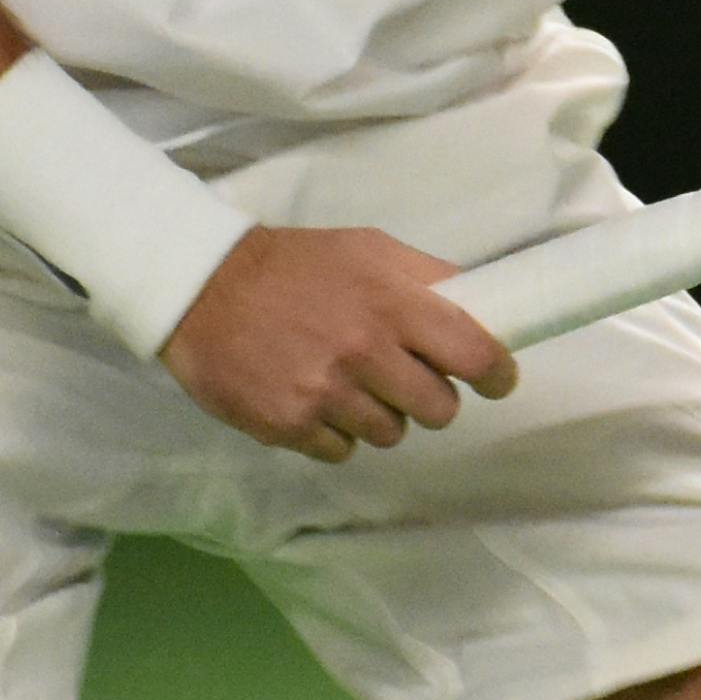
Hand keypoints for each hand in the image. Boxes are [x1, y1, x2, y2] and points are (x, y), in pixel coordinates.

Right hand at [162, 226, 516, 458]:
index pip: (475, 355)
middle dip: (430, 397)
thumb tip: (485, 305)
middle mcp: (364, 353)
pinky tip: (313, 399)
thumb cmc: (296, 265)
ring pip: (391, 435)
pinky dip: (334, 432)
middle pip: (439, 409)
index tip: (496, 380)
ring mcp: (325, 395)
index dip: (497, 374)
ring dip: (379, 415)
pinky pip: (342, 451)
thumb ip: (427, 278)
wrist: (203, 288)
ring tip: (347, 383)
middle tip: (404, 378)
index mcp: (392, 303)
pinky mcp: (290, 426)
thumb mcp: (368, 248)